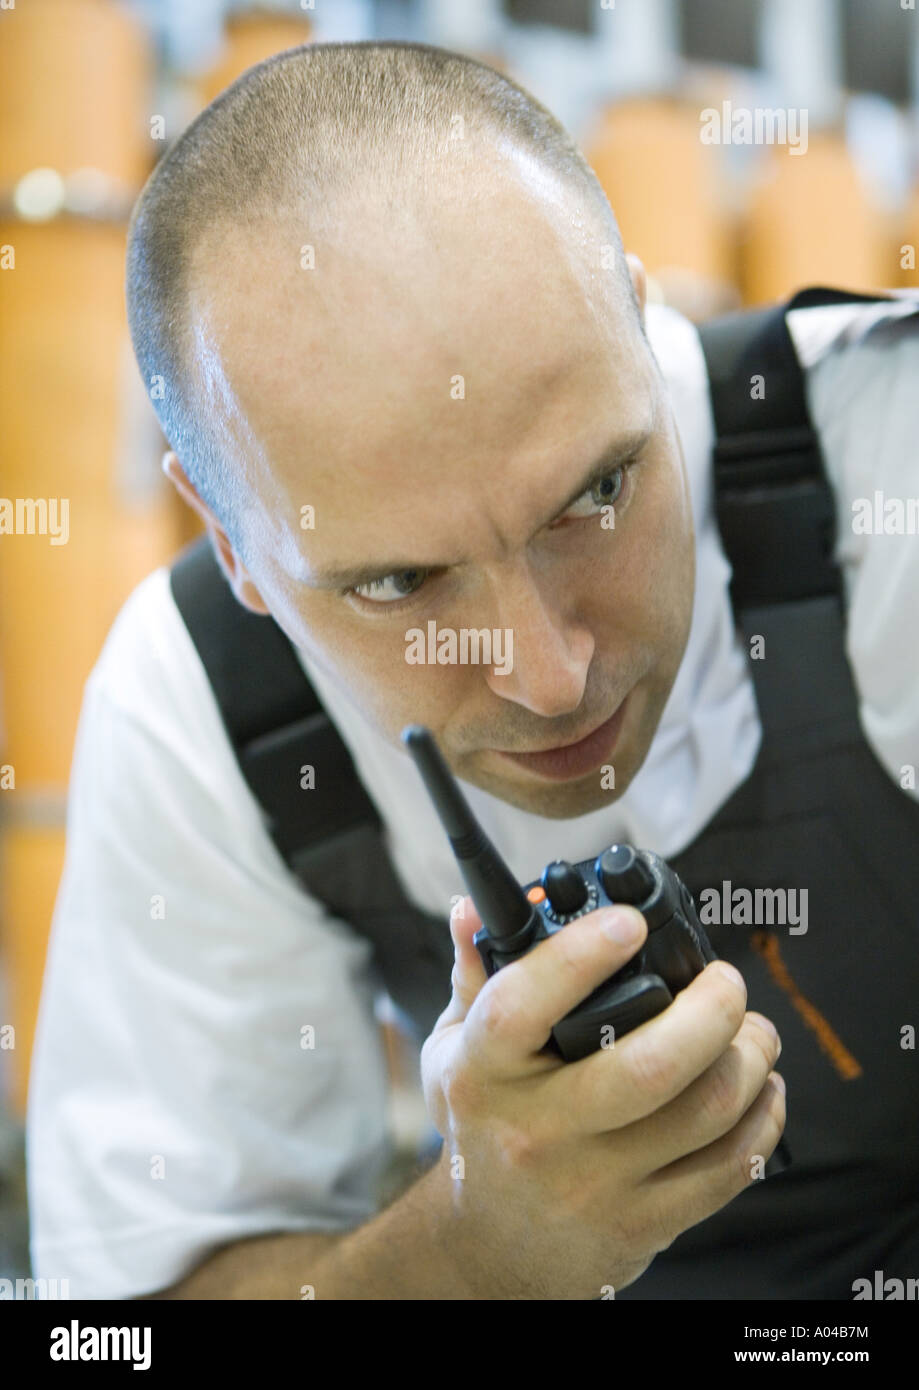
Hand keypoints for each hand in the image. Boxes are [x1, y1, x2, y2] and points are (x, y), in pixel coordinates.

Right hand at [421, 895, 784, 1299]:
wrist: (490, 1252)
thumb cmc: (484, 1129)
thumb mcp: (455, 1052)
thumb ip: (475, 975)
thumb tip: (474, 906)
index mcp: (484, 1073)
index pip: (521, 1007)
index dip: (579, 957)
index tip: (628, 922)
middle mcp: (537, 1131)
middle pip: (648, 1066)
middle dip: (712, 1008)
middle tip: (725, 981)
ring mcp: (594, 1183)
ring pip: (703, 1110)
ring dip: (751, 1057)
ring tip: (754, 1031)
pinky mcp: (642, 1223)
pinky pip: (727, 1168)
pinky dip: (762, 1117)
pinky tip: (762, 1088)